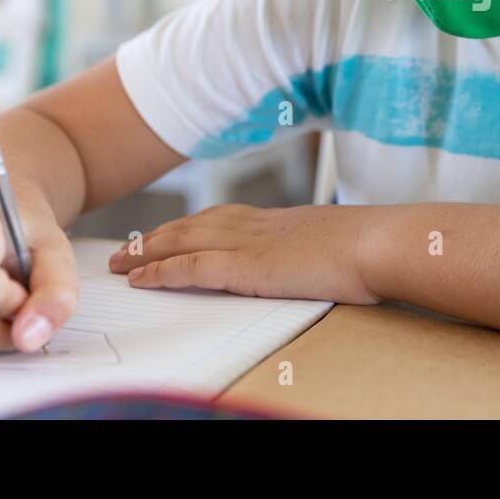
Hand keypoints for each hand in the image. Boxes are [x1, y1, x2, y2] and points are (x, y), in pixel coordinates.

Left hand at [108, 203, 380, 304]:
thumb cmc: (371, 248)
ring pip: (182, 242)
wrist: (378, 242)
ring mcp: (249, 243)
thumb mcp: (337, 245)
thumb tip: (318, 263)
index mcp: (278, 220)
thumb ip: (316, 250)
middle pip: (193, 226)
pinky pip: (191, 267)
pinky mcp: (247, 266)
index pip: (220, 220)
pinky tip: (141, 278)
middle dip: (157, 237)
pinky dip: (161, 271)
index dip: (189, 227)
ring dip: (147, 252)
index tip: (167, 234)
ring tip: (121, 261)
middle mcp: (256, 224)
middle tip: (126, 248)